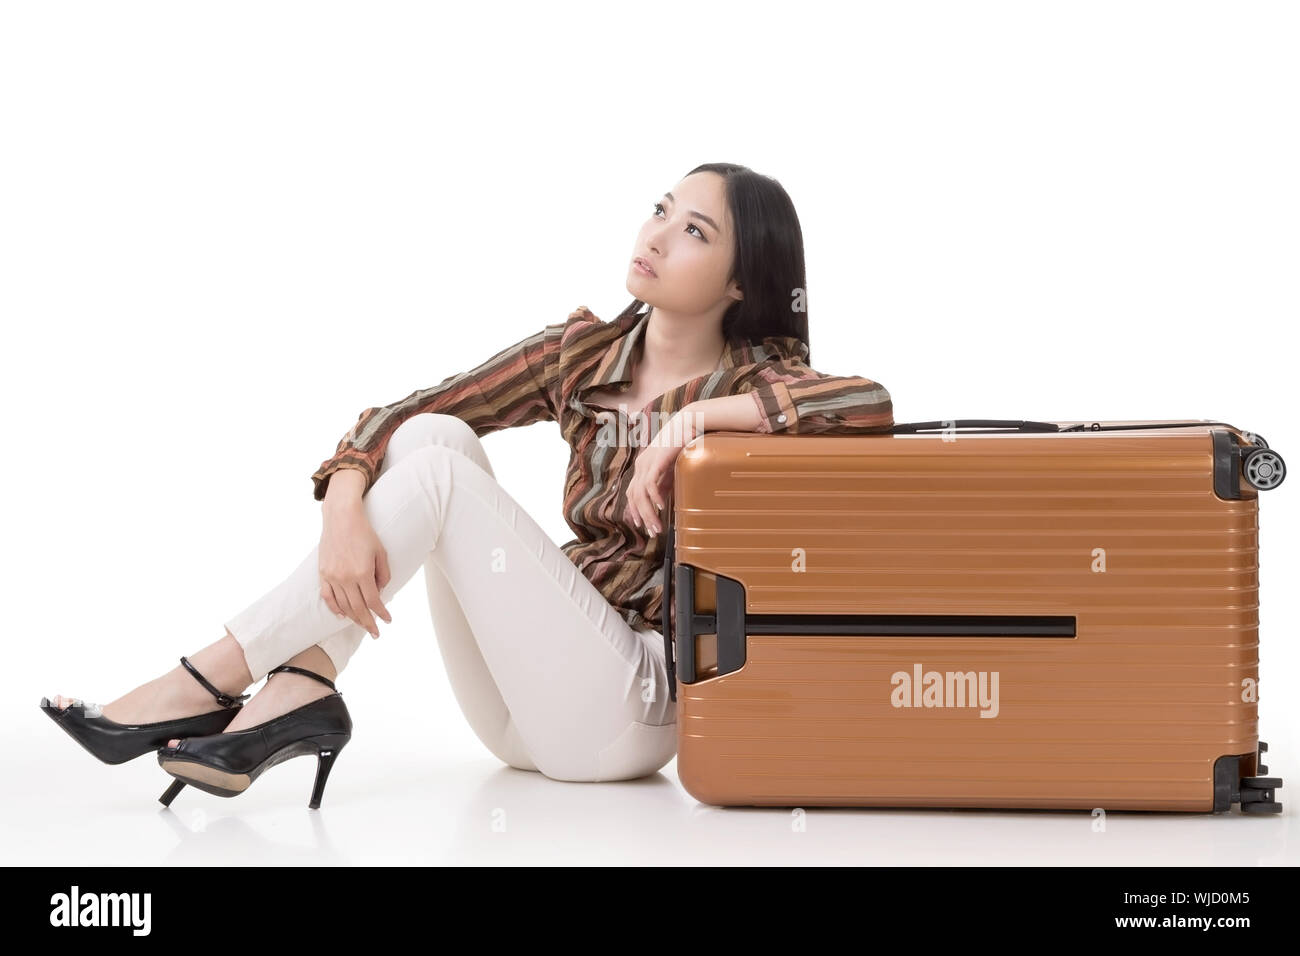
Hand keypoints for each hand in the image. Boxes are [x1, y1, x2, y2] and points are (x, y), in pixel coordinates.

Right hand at [318, 504, 392, 637]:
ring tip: (362, 625)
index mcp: (363, 573)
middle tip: (375, 633)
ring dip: (353, 618)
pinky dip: (334, 608)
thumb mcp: (381, 552)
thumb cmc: (365, 533)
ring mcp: (332, 576)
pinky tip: (341, 616)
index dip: (381, 613)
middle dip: (368, 623)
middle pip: (358, 608)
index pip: (374, 601)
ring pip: (343, 605)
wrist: (341, 518)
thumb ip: (383, 574)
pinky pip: (327, 596)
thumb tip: (380, 592)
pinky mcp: (323, 573)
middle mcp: (346, 578)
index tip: (387, 620)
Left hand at [625, 410, 699, 535]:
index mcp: (642, 468)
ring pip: (640, 494)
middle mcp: (640, 466)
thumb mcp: (670, 471)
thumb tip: (660, 504)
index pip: (633, 494)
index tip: (642, 525)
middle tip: (653, 532)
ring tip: (657, 526)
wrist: (687, 425)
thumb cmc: (679, 446)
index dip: (635, 511)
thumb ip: (663, 486)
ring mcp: (646, 463)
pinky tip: (661, 507)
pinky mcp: (656, 461)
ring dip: (648, 512)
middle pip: (634, 497)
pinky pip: (650, 483)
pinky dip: (654, 497)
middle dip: (642, 517)